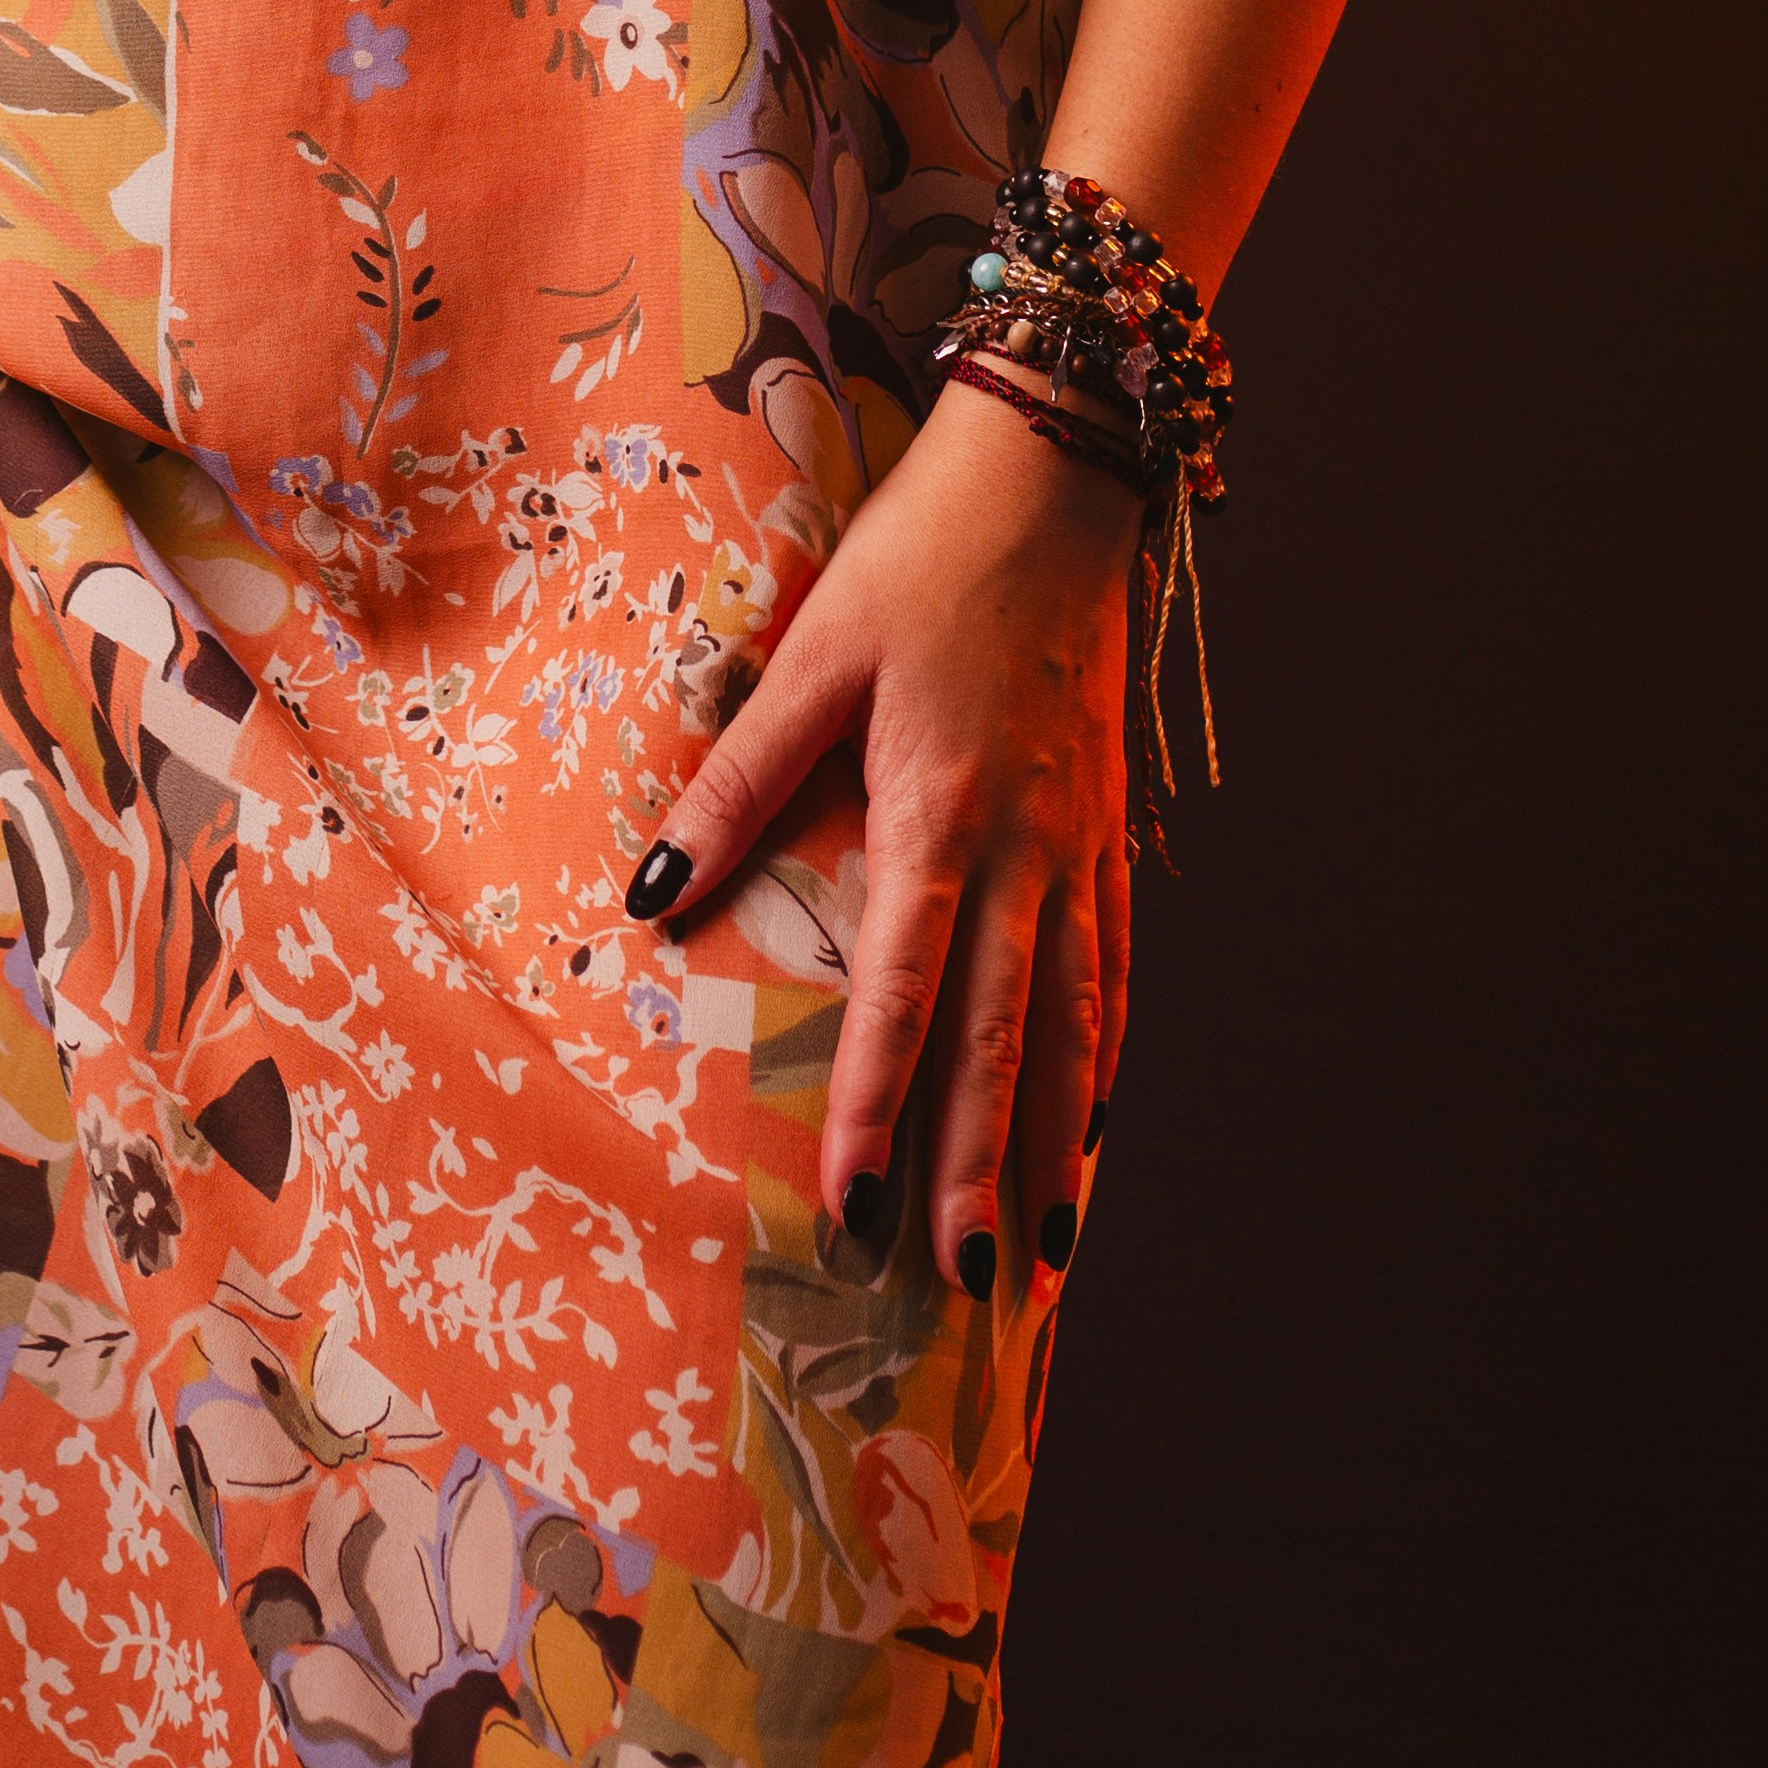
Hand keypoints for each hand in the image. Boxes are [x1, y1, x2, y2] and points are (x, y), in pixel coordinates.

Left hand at [625, 378, 1141, 1291]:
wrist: (1056, 479)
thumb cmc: (920, 558)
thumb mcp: (814, 655)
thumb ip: (738, 780)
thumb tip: (651, 893)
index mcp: (940, 812)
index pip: (901, 993)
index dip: (872, 1107)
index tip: (854, 1210)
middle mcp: (1025, 850)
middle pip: (1003, 1039)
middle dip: (984, 1171)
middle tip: (970, 1288)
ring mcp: (1081, 845)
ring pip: (1077, 1025)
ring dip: (1062, 1143)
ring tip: (1050, 1249)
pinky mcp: (1109, 827)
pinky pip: (1116, 970)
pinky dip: (1109, 1059)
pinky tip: (1103, 1124)